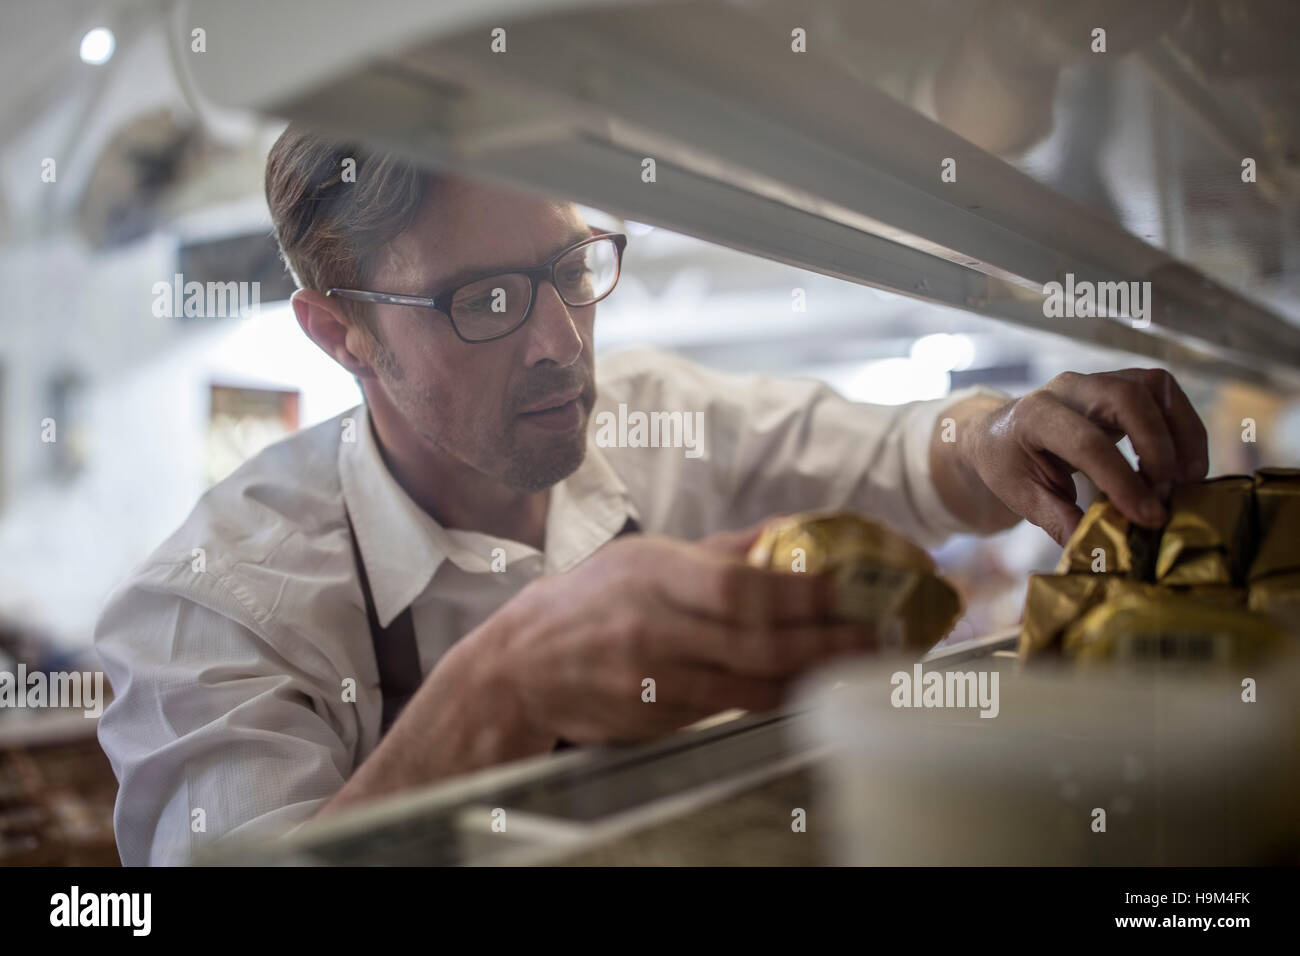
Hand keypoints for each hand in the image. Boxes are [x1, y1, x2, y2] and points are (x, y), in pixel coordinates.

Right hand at [479, 521, 873, 745]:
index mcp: (652, 575)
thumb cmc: (591, 600)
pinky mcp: (656, 718)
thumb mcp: (645, 557)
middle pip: (755, 642)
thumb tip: (790, 532)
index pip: (738, 587)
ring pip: (749, 684)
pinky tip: (809, 685)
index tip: (849, 588)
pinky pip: (728, 708)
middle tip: (877, 634)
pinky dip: (775, 698)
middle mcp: (652, 629)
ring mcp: (653, 681)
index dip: (800, 592)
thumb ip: (720, 550)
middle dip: (826, 640)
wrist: (524, 665)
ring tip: (858, 661)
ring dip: (812, 674)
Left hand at [958, 368, 1208, 544]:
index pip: (1086, 443)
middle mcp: (1068, 389)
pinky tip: (1185, 464)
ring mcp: (1097, 382)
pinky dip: (1184, 426)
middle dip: (1157, 447)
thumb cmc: (1009, 463)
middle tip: (1168, 494)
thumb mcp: (1021, 496)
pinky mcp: (1122, 384)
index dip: (1121, 480)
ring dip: (1182, 433)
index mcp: (1034, 416)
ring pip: (1154, 387)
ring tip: (1188, 481)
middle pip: (1127, 398)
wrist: (999, 432)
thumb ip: (1059, 520)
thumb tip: (1102, 550)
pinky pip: (1164, 392)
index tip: (1149, 517)